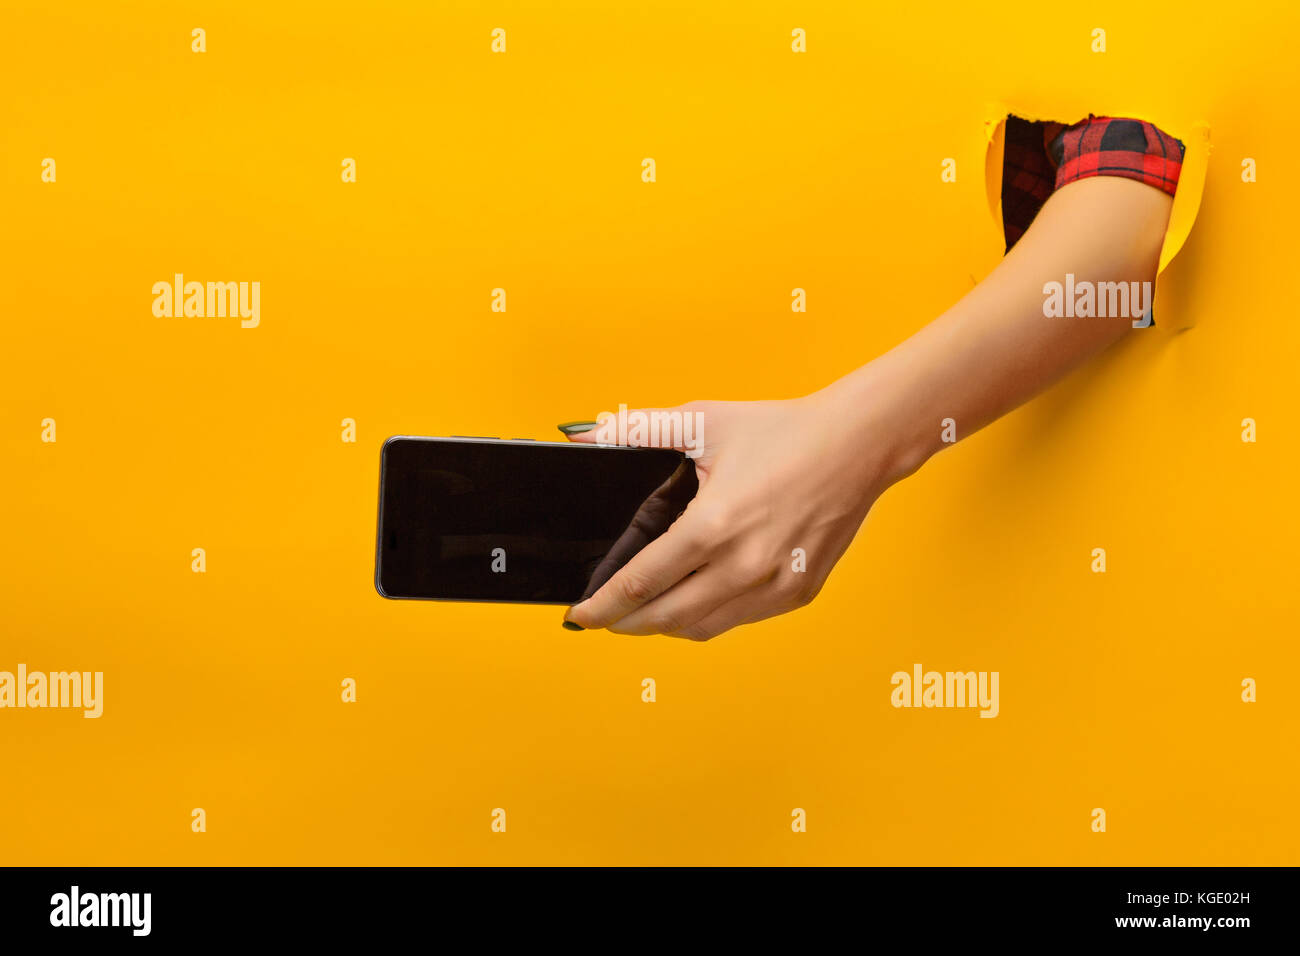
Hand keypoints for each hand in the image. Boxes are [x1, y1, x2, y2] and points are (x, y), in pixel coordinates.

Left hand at [561, 393, 901, 639]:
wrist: (858, 444)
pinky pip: (737, 620)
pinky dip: (706, 618)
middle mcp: (745, 565)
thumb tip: (579, 433)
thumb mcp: (702, 422)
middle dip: (624, 624)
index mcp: (714, 525)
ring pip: (701, 628)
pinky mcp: (798, 594)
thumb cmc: (782, 430)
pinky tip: (691, 601)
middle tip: (601, 619)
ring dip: (663, 626)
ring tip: (641, 614)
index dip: (602, 604)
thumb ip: (635, 430)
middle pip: (665, 619)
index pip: (640, 583)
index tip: (579, 614)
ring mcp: (775, 585)